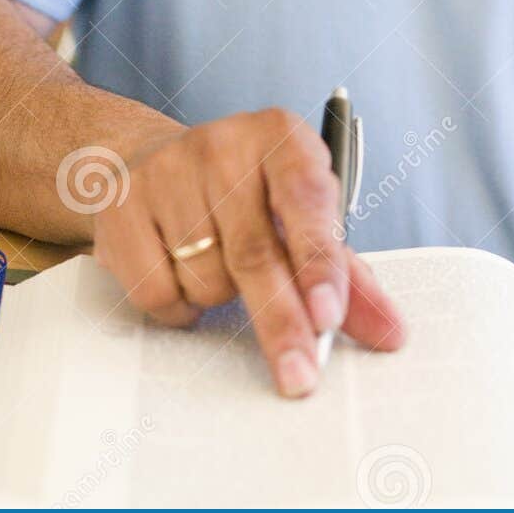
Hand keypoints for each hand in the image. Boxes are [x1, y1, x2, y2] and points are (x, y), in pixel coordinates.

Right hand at [92, 107, 403, 396]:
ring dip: (222, 299)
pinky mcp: (122, 206)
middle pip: (255, 254)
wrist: (155, 162)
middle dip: (281, 323)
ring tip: (222, 267)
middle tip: (299, 374)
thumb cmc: (249, 195)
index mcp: (283, 137)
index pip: (307, 201)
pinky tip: (182, 272)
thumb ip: (349, 276)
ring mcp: (168, 171)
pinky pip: (157, 290)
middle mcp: (225, 145)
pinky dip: (179, 305)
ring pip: (206, 277)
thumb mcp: (304, 216)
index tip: (328, 317)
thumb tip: (391, 332)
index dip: (318, 262)